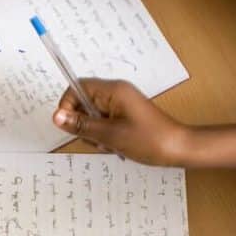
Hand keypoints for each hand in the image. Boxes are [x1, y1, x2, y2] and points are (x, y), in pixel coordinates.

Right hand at [52, 78, 193, 167]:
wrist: (179, 149)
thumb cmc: (149, 140)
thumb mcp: (110, 135)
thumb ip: (81, 125)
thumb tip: (56, 116)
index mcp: (113, 90)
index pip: (77, 87)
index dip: (68, 105)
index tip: (70, 126)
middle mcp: (116, 93)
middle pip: (83, 102)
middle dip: (83, 123)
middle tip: (97, 139)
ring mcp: (121, 104)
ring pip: (92, 115)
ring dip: (94, 132)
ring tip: (110, 144)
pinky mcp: (125, 115)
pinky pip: (104, 121)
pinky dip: (104, 134)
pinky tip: (115, 145)